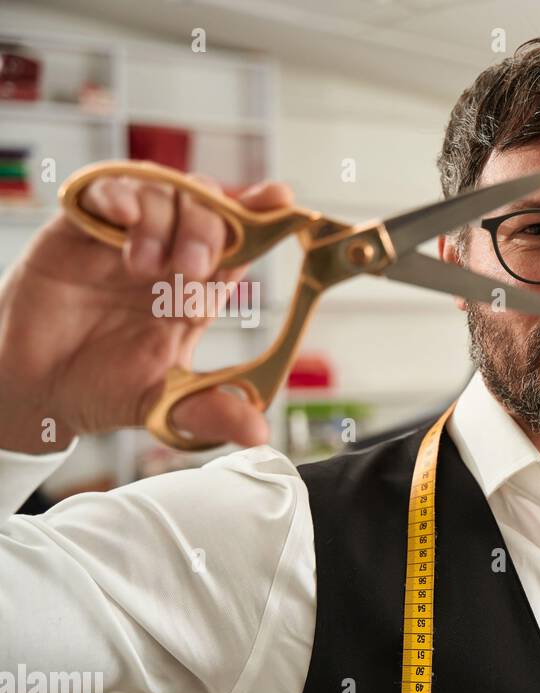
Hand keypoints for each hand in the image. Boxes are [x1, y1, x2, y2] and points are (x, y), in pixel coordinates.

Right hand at [0, 172, 293, 453]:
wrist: (35, 389)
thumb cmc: (102, 387)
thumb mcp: (163, 404)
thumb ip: (210, 411)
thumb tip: (258, 433)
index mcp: (197, 290)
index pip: (240, 243)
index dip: (262, 216)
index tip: (282, 200)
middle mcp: (168, 257)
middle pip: (207, 210)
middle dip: (210, 229)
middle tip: (193, 269)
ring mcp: (124, 239)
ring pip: (163, 191)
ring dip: (165, 222)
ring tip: (145, 268)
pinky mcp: (78, 230)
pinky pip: (106, 189)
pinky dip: (121, 196)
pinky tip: (124, 220)